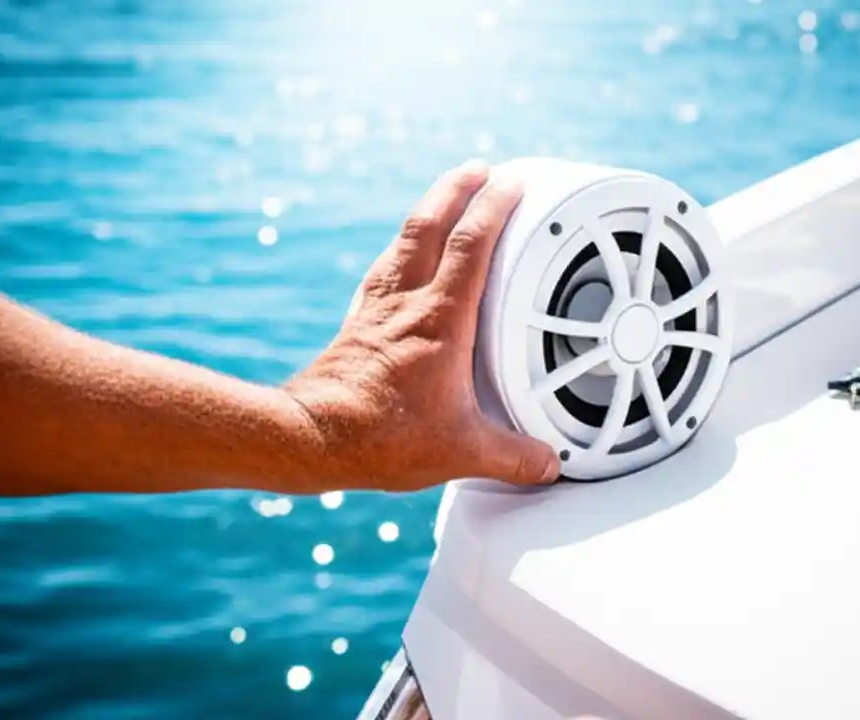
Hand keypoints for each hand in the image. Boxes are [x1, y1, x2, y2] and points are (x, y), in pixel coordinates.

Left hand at [282, 160, 559, 491]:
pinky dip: (402, 247)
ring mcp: (377, 307)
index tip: (514, 183)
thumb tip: (549, 464)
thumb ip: (512, 458)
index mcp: (440, 320)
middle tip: (479, 167)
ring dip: (429, 209)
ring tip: (447, 195)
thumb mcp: (462, 453)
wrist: (311, 437)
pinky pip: (384, 268)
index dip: (495, 206)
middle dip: (457, 186)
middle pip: (431, 222)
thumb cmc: (379, 437)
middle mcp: (406, 302)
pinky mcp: (358, 321)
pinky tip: (405, 253)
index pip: (472, 244)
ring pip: (404, 238)